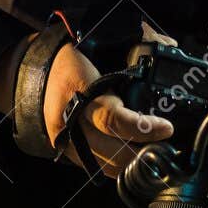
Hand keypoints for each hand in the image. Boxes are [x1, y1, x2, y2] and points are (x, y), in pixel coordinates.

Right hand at [43, 42, 172, 175]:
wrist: (38, 68)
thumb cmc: (74, 53)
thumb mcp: (101, 41)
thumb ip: (136, 42)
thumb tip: (169, 44)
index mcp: (78, 88)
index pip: (111, 118)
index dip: (142, 127)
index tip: (167, 127)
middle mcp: (69, 118)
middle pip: (113, 150)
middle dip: (146, 151)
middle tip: (168, 142)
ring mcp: (65, 137)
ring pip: (107, 164)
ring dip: (134, 160)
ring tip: (155, 148)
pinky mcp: (65, 149)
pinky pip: (97, 166)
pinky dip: (119, 162)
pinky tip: (134, 150)